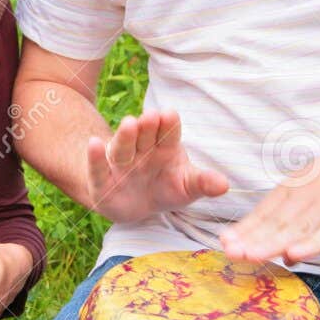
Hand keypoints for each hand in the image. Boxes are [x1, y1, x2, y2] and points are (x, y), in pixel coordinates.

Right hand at [87, 109, 228, 222]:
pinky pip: (98, 169)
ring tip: (130, 123)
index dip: (169, 125)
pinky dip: (95, 157)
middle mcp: (141, 151)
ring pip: (123, 149)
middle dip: (148, 127)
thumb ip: (203, 183)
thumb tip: (225, 185)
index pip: (168, 134)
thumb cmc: (166, 188)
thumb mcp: (187, 187)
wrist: (136, 205)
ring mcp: (121, 165)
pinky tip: (94, 143)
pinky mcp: (102, 181)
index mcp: (164, 148)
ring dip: (125, 136)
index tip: (170, 114)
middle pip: (144, 137)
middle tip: (152, 115)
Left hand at [220, 129, 319, 264]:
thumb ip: (299, 219)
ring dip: (273, 243)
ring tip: (252, 256)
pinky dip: (313, 242)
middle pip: (277, 221)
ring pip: (299, 227)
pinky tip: (296, 254)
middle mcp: (309, 194)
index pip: (266, 212)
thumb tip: (285, 254)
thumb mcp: (319, 188)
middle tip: (229, 253)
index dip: (246, 228)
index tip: (224, 243)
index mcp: (296, 187)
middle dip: (252, 239)